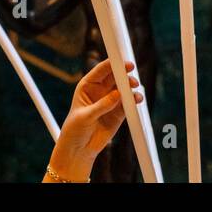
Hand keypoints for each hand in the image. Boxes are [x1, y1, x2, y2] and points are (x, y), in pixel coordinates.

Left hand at [45, 59, 140, 181]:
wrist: (78, 149)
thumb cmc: (74, 129)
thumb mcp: (85, 116)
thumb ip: (101, 105)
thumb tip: (117, 94)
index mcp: (87, 86)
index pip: (101, 70)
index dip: (113, 64)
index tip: (123, 63)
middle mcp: (100, 91)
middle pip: (115, 77)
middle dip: (124, 75)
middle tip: (131, 77)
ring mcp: (110, 101)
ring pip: (123, 89)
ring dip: (131, 87)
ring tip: (135, 89)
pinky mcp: (118, 113)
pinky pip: (128, 104)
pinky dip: (134, 100)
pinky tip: (137, 100)